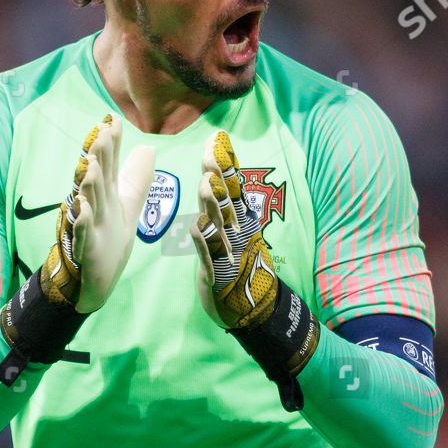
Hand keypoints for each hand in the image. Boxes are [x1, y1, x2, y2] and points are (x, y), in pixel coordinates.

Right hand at [41, 113, 155, 313]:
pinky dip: (80, 224)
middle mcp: (94, 208)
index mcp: (105, 197)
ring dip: (88, 185)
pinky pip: (82, 236)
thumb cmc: (107, 244)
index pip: (108, 166)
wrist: (91, 285)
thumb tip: (148, 148)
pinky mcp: (85, 252)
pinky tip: (81, 210)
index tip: (113, 120)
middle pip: (97, 179)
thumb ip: (136, 179)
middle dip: (97, 157)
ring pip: (87, 204)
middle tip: (100, 132)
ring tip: (89, 165)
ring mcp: (88, 229)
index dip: (111, 145)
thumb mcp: (127, 207)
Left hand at [189, 129, 279, 329]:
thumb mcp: (230, 229)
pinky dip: (204, 243)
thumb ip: (223, 202)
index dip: (225, 162)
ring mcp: (229, 252)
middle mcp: (236, 232)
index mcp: (237, 219)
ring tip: (205, 183)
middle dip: (219, 176)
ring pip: (218, 224)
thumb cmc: (236, 265)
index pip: (231, 185)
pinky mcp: (218, 274)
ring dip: (212, 205)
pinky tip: (196, 228)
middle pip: (226, 199)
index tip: (218, 138)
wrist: (251, 308)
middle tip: (212, 152)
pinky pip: (209, 257)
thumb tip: (214, 170)